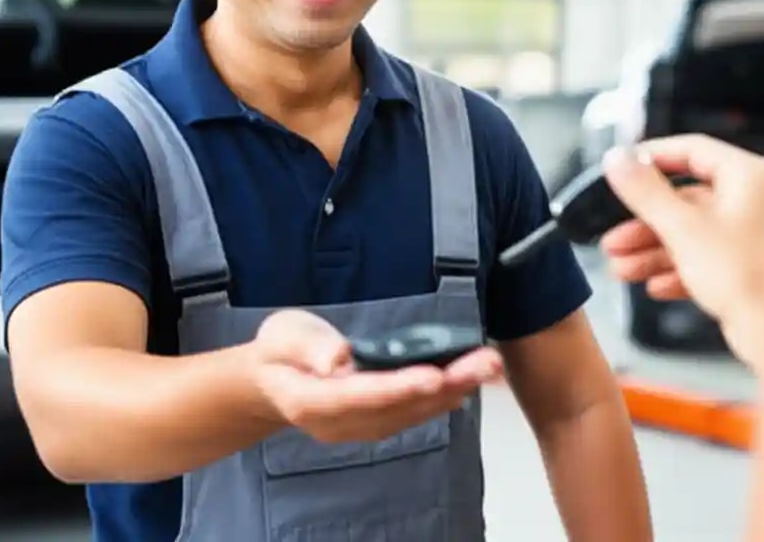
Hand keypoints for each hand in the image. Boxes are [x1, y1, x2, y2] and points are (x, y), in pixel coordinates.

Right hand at [249, 310, 502, 442]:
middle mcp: (341, 423)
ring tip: (489, 366)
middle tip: (484, 363)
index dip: (397, 387)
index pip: (360, 396)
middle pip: (397, 407)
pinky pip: (415, 413)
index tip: (433, 376)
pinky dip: (447, 397)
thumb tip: (337, 359)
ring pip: (413, 413)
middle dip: (446, 386)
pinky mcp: (378, 422)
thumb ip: (309, 346)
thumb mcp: (283, 336)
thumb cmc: (280, 351)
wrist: (274, 380)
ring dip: (455, 390)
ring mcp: (361, 428)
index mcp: (312, 401)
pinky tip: (472, 381)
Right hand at [599, 135, 763, 368]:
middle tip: (615, 238)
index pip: (693, 150)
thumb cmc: (750, 278)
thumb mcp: (683, 229)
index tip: (624, 168)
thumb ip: (646, 193)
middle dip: (645, 224)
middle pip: (687, 199)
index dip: (653, 158)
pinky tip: (656, 286)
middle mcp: (755, 201)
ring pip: (693, 233)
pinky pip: (706, 260)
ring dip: (654, 252)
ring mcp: (752, 237)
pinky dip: (678, 271)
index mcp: (749, 177)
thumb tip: (619, 159)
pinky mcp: (749, 269)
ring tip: (623, 269)